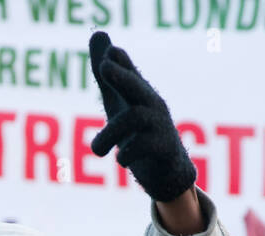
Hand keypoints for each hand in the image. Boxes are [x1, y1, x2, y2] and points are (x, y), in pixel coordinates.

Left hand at [88, 31, 196, 203]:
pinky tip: (121, 159)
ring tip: (96, 149)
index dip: (120, 63)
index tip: (109, 52)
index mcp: (139, 94)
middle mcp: (152, 105)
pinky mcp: (165, 149)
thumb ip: (107, 73)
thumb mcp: (120, 102)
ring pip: (134, 118)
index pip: (129, 73)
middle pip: (136, 87)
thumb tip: (97, 33)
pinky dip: (126, 153)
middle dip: (121, 76)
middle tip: (104, 67)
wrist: (168, 172)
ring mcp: (160, 126)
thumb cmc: (140, 132)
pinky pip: (143, 147)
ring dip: (109, 134)